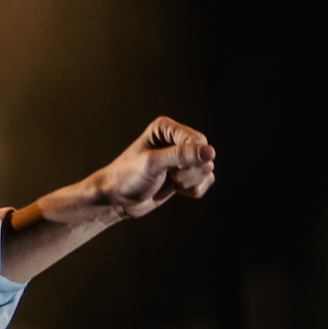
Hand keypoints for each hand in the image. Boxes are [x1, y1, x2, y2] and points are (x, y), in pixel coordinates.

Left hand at [93, 116, 215, 218]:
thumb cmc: (127, 177)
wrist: (116, 200)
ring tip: (170, 182)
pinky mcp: (186, 174)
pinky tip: (175, 189)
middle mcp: (177, 140)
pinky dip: (193, 189)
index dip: (190, 157)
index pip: (197, 139)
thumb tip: (211, 152)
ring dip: (190, 181)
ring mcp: (182, 158)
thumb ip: (181, 156)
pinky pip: (206, 180)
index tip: (172, 169)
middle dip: (190, 171)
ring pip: (207, 169)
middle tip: (170, 176)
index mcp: (166, 128)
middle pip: (206, 154)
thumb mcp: (152, 164)